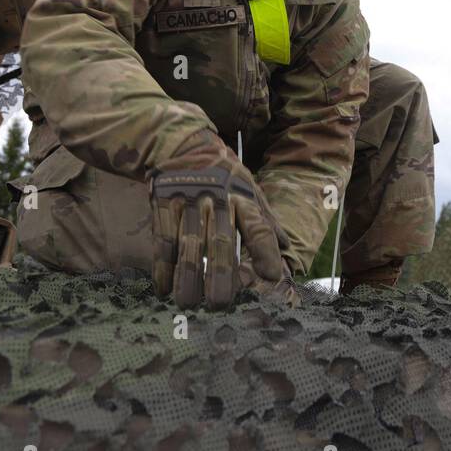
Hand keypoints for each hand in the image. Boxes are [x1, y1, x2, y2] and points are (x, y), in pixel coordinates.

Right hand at [149, 129, 290, 308]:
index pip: (258, 227)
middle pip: (221, 242)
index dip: (266, 252)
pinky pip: (162, 239)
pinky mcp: (164, 203)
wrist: (185, 146)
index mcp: (243, 197)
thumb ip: (267, 219)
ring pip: (188, 244)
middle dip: (221, 275)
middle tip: (220, 305)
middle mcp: (217, 200)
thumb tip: (288, 249)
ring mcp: (189, 201)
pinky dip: (162, 266)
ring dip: (188, 277)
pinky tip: (163, 288)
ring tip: (189, 304)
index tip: (271, 277)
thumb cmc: (225, 175)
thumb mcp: (251, 188)